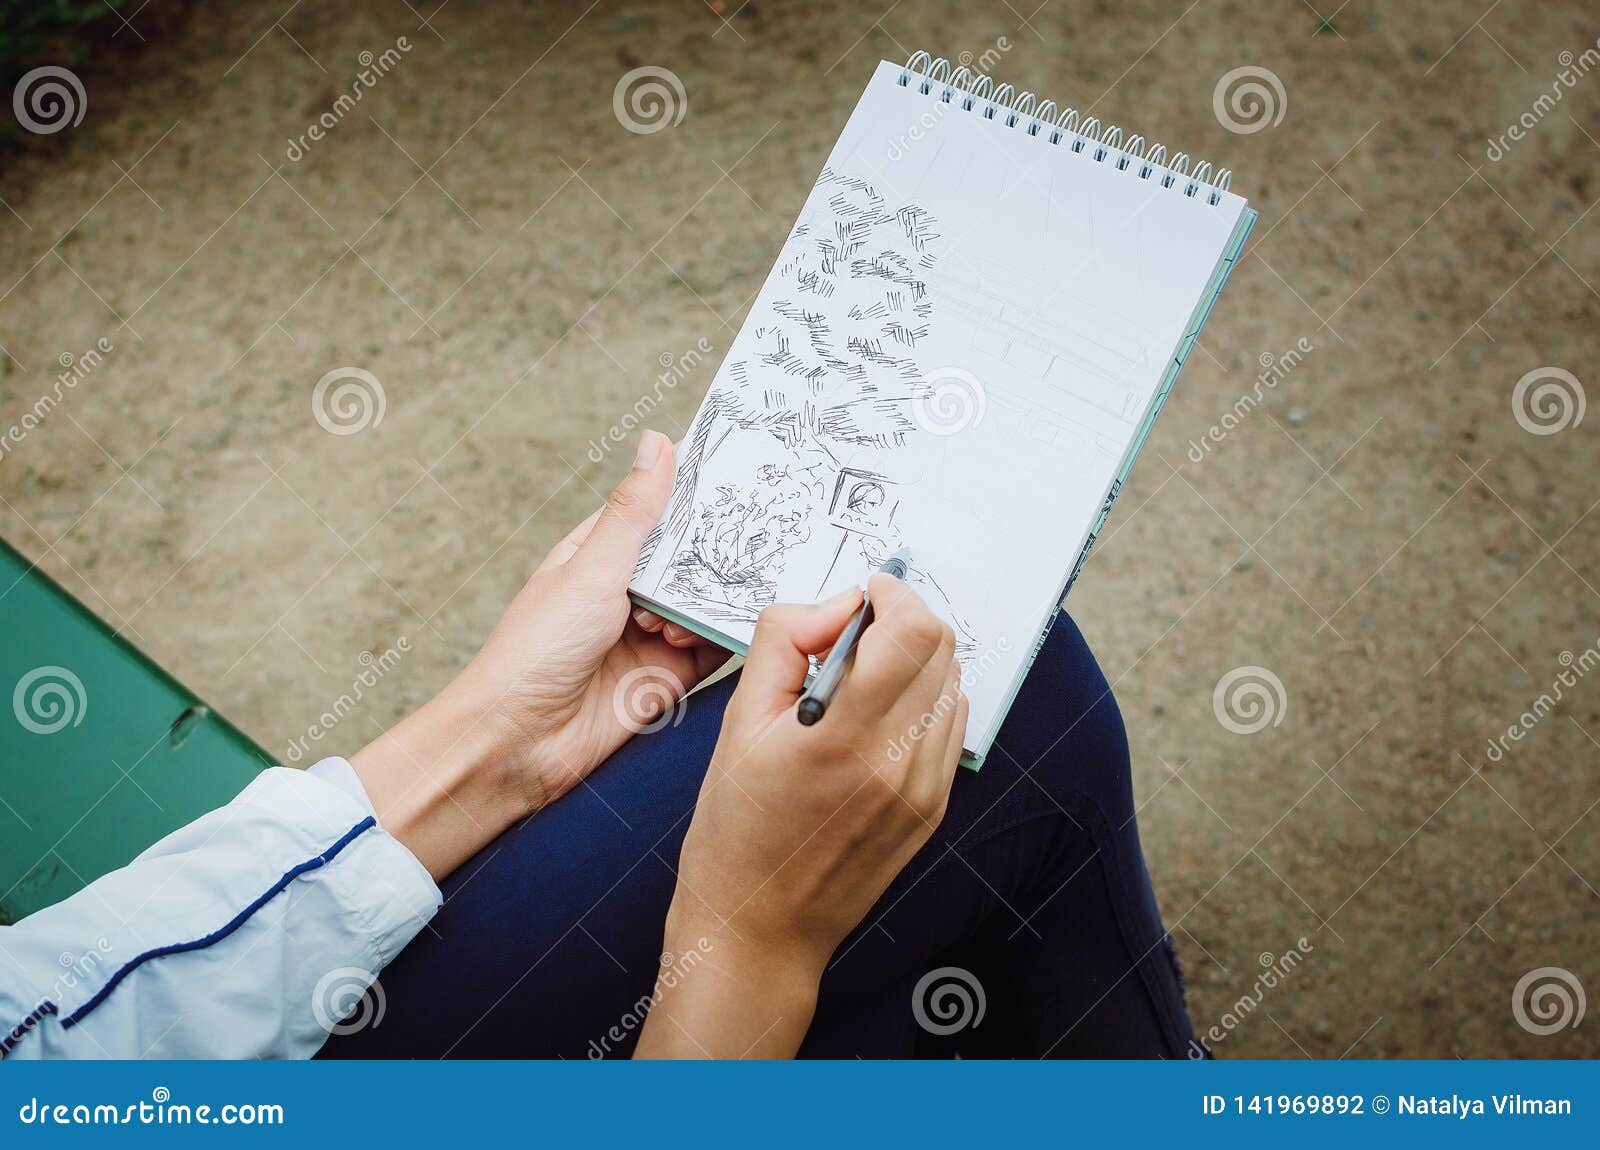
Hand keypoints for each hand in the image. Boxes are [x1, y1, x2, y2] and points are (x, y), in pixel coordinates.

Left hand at [350, 431, 730, 878]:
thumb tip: (657, 443)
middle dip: (721, 541)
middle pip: (691, 553)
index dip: (697, 484)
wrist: (519, 744)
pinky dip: (728, 633)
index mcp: (600, 553)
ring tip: (718, 590)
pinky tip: (738, 620)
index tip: (743, 459)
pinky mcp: (670, 675)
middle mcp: (628, 589)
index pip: (659, 506)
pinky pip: (715, 645)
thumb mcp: (591, 569)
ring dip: (714, 594)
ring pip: (706, 598)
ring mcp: (651, 632)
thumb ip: (635, 513)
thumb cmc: (533, 652)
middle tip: (767, 519)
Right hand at [635, 575, 966, 1058]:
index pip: (911, 632)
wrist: (758, 929)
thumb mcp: (738, 722)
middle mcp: (898, 763)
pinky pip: (948, 726)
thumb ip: (784, 644)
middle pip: (942, 649)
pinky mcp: (933, 809)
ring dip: (914, 661)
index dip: (892, 594)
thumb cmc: (735, 833)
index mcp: (844, 738)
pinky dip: (922, 701)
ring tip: (859, 681)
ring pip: (952, 683)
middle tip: (853, 634)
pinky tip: (875, 716)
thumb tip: (836, 606)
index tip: (864, 594)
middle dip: (902, 620)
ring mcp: (924, 790)